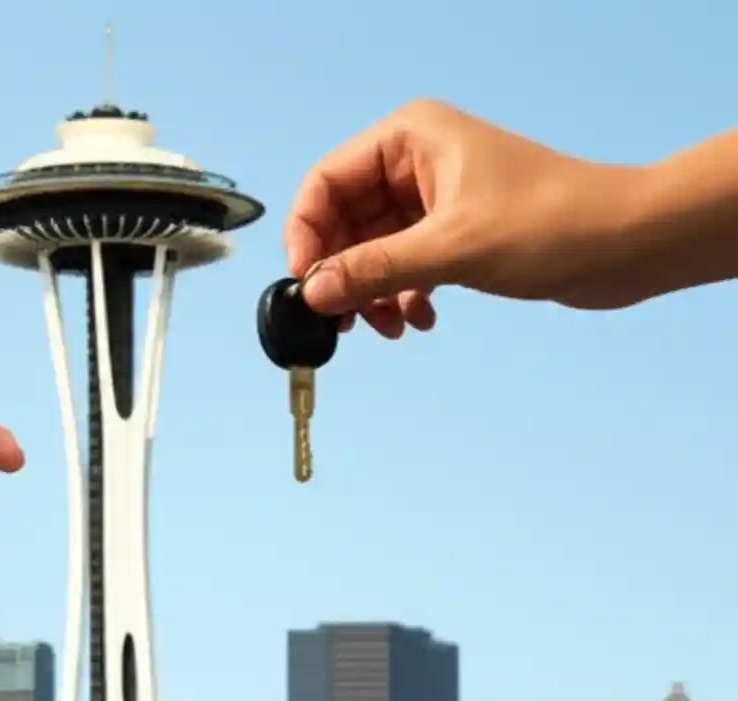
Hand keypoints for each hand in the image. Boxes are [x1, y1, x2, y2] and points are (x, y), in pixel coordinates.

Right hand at [283, 99, 671, 337]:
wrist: (631, 242)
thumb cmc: (554, 221)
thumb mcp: (451, 249)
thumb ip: (375, 270)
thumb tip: (312, 293)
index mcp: (409, 138)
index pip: (326, 182)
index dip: (307, 234)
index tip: (305, 283)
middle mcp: (415, 162)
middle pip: (344, 220)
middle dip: (342, 272)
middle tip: (340, 318)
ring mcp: (434, 198)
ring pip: (372, 248)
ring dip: (372, 290)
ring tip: (385, 326)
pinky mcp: (454, 231)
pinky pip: (403, 263)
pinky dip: (402, 294)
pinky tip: (418, 319)